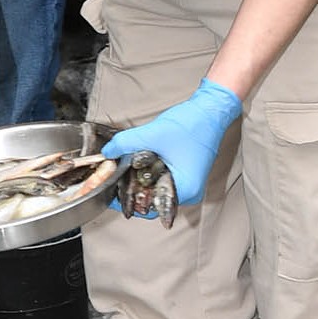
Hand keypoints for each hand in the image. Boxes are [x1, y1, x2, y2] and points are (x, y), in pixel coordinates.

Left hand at [101, 78, 241, 208]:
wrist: (210, 110)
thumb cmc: (192, 124)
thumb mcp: (152, 134)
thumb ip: (125, 143)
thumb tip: (107, 152)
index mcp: (185, 190)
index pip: (148, 208)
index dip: (126, 200)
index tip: (110, 190)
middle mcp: (188, 192)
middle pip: (150, 200)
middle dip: (129, 189)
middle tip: (112, 177)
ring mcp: (187, 183)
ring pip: (154, 189)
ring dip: (137, 180)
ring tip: (121, 169)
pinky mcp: (184, 174)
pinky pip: (160, 180)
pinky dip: (147, 173)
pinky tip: (135, 165)